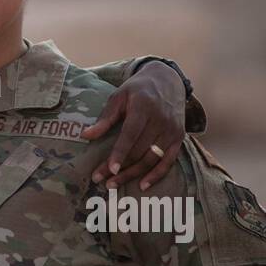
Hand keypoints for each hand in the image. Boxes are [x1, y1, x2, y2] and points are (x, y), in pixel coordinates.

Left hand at [82, 61, 185, 190]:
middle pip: (139, 150)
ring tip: (114, 184)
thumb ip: (105, 118)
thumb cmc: (138, 89)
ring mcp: (172, 130)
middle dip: (120, 168)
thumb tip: (86, 136)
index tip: (109, 169)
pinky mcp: (179, 138)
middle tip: (101, 179)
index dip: (120, 153)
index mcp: (144, 107)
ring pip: (152, 159)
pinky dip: (156, 175)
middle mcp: (161, 120)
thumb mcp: (119, 96)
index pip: (131, 134)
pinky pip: (168, 161)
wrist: (168, 80)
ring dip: (133, 174)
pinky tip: (142, 185)